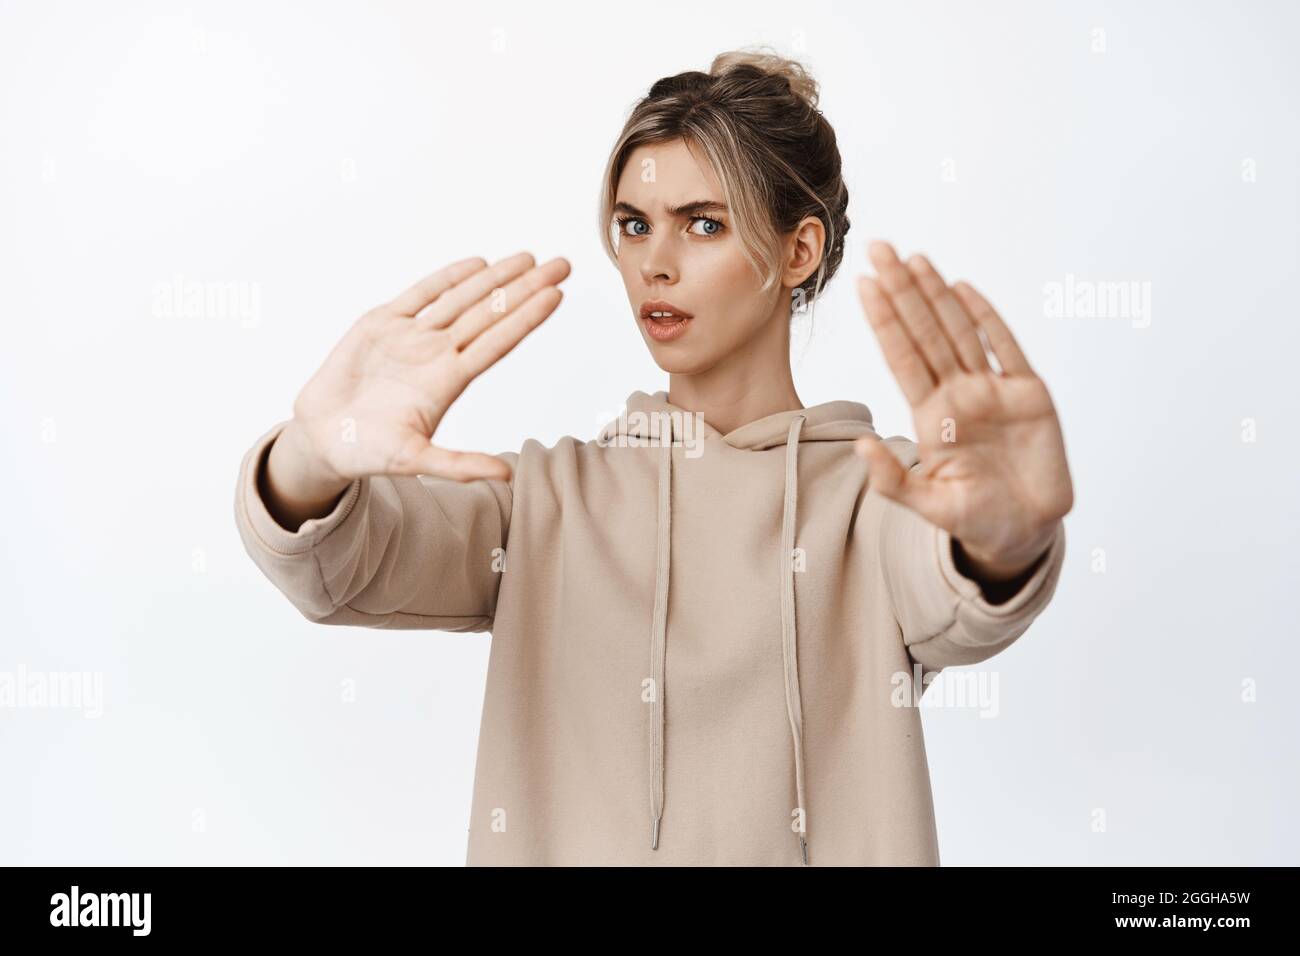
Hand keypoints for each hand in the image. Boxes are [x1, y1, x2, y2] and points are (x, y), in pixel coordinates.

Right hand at [283, 251, 569, 493]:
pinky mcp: (381, 324)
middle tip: (562, 264)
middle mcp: (437, 354)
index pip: (498, 343)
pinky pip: (420, 294)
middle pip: (490, 314)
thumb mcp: (415, 462)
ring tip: (528, 258)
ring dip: (494, 278)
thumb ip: (458, 465)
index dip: (526, 319)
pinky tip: (476, 265)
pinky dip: (447, 278)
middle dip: (525, 288)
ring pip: (461, 299)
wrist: (322, 438)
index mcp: (448, 382)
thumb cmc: (369, 452)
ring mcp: (412, 337)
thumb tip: (506, 476)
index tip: (556, 296)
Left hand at [853, 241, 1072, 573]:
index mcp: (931, 415)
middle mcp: (957, 394)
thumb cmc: (974, 518)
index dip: (884, 320)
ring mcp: (992, 390)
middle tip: (879, 249)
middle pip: (925, 332)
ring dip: (936, 294)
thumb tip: (860, 447)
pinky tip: (963, 289)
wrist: (1025, 531)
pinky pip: (1005, 348)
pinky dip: (987, 318)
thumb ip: (892, 480)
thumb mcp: (928, 504)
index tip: (863, 284)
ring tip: (914, 258)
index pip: (901, 357)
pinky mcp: (1029, 394)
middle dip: (902, 291)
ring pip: (960, 331)